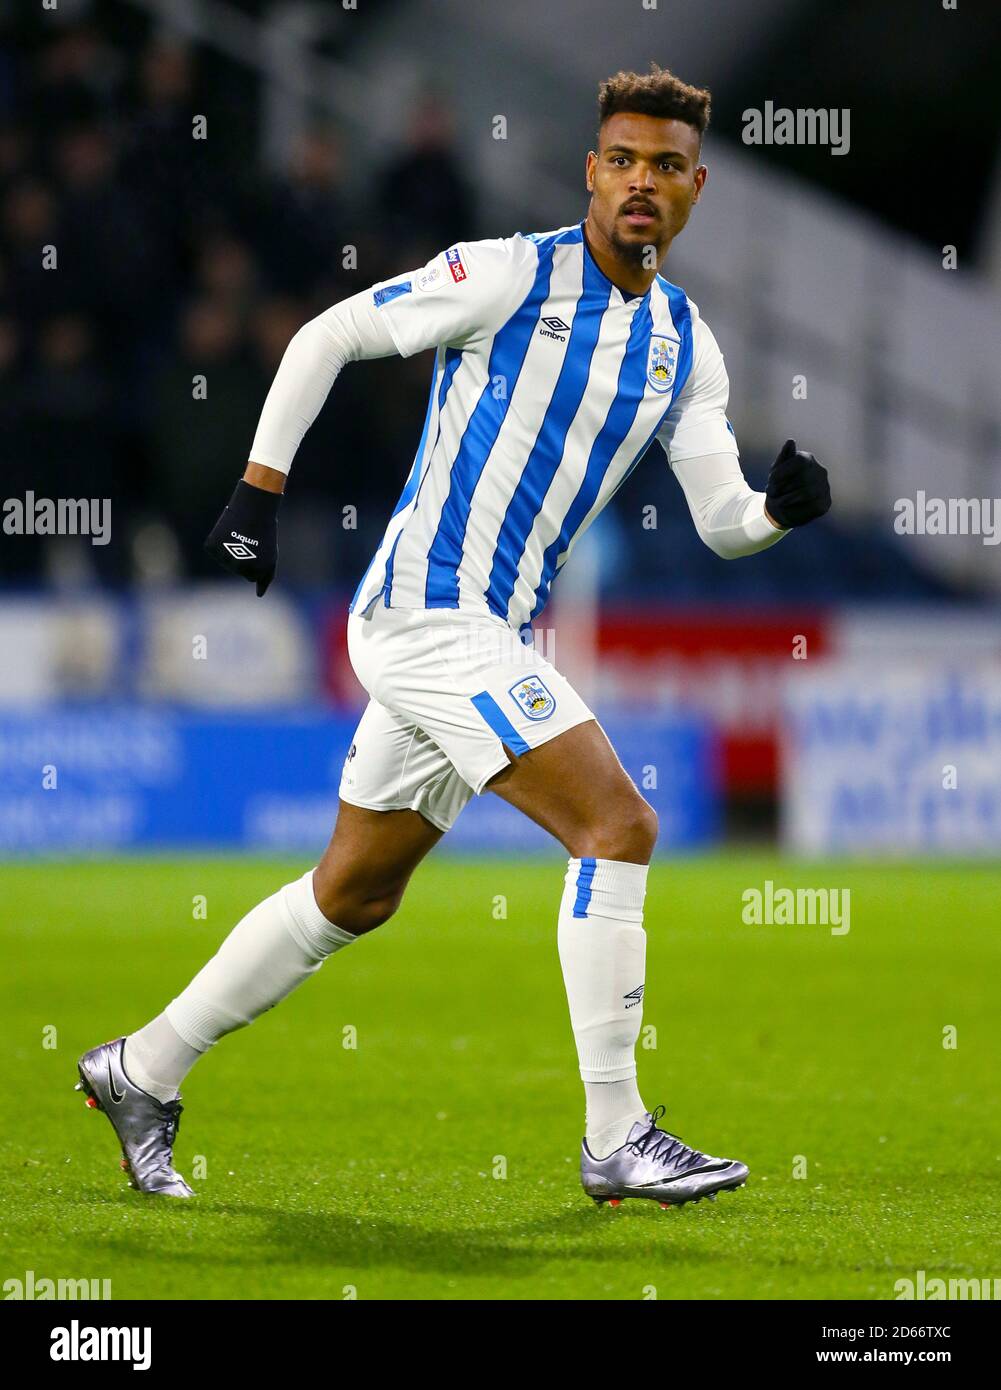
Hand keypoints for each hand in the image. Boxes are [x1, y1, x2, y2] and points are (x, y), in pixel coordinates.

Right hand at [203, 479, 279, 595]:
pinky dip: (219, 542)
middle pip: (237, 570)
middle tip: (249, 540)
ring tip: (240, 535)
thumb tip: (259, 595)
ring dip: (231, 550)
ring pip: (225, 561)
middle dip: (243, 557)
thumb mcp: (270, 557)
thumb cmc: (264, 532)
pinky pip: (214, 550)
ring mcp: (224, 557)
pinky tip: (227, 532)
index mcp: (255, 571)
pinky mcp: (211, 547)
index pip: (250, 577)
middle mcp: (238, 567)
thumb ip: (266, 578)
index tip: (259, 549)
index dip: (256, 561)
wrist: (253, 508)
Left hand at [764, 439, 830, 528]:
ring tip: (778, 500)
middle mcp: (820, 471)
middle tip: (770, 492)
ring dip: (787, 498)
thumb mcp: (776, 472)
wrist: (782, 508)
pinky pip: (811, 505)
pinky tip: (789, 506)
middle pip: (801, 477)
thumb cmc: (779, 486)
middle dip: (782, 486)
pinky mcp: (825, 503)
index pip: (800, 460)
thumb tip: (790, 441)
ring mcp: (825, 487)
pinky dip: (795, 507)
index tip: (770, 479)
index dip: (784, 470)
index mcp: (808, 459)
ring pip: (806, 492)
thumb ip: (783, 457)